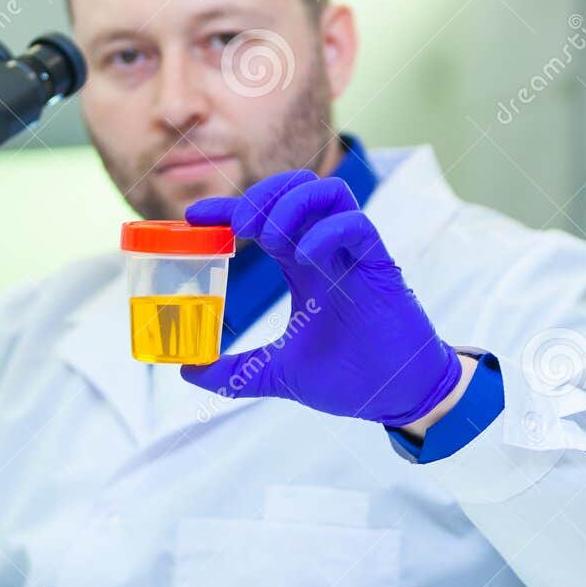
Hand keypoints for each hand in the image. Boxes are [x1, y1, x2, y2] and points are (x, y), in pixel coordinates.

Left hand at [182, 169, 463, 426]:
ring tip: (268, 238)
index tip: (194, 217)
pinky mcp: (380, 267)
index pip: (263, 218)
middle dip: (261, 197)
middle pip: (296, 189)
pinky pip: (357, 225)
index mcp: (302, 266)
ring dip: (292, 204)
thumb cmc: (350, 377)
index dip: (228, 209)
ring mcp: (354, 256)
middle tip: (238, 228)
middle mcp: (326, 251)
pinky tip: (305, 258)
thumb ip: (234, 372)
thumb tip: (187, 370)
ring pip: (328, 192)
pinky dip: (327, 231)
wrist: (399, 397)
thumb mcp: (277, 374)